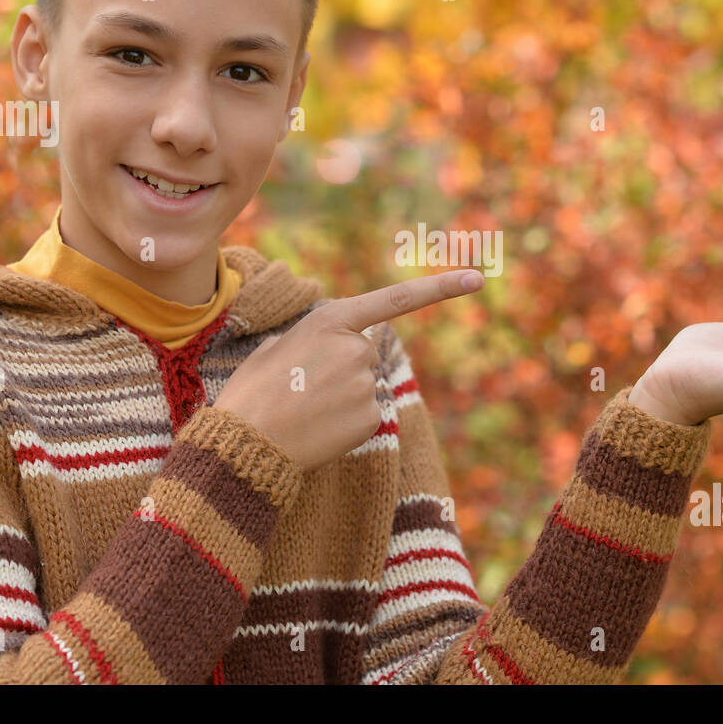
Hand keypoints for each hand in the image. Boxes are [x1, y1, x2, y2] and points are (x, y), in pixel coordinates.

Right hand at [213, 269, 483, 471]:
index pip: (394, 300)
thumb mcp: (274, 348)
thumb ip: (309, 340)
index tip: (476, 280)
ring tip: (305, 408)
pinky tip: (320, 428)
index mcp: (331, 320)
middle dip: (342, 368)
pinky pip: (367, 414)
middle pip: (364, 355)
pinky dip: (347, 422)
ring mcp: (367, 383)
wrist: (246, 442)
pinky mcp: (372, 416)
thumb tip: (320, 353)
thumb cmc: (252, 393)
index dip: (439, 288)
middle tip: (303, 387)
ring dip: (342, 396)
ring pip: (364, 385)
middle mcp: (357, 348)